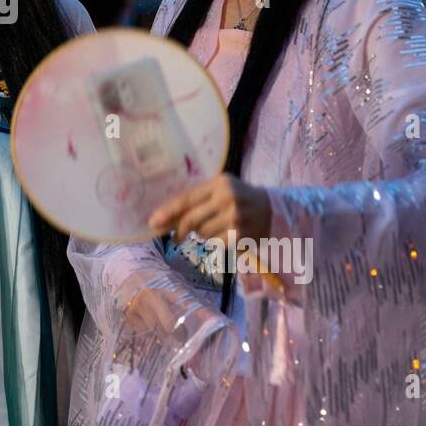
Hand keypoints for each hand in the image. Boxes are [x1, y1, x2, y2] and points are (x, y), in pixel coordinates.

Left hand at [147, 173, 270, 245]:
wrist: (272, 210)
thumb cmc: (239, 197)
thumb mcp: (220, 189)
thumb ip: (197, 199)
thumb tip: (165, 216)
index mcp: (220, 183)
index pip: (188, 198)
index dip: (168, 211)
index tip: (153, 222)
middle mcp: (228, 199)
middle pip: (192, 219)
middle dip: (179, 229)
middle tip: (174, 237)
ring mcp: (235, 218)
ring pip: (202, 233)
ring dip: (200, 234)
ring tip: (213, 227)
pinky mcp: (241, 235)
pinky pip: (215, 243)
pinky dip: (213, 241)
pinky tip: (223, 234)